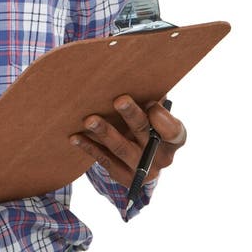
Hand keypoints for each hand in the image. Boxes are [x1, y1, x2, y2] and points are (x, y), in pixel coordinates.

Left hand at [69, 95, 186, 187]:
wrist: (140, 159)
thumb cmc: (146, 123)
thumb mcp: (153, 113)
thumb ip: (151, 99)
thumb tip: (134, 75)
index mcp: (173, 139)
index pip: (175, 131)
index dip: (163, 119)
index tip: (151, 103)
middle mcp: (161, 157)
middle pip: (144, 133)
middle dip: (131, 116)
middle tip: (118, 100)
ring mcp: (141, 169)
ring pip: (121, 148)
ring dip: (105, 132)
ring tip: (89, 120)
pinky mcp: (122, 176)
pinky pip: (104, 160)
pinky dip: (89, 147)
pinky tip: (76, 137)